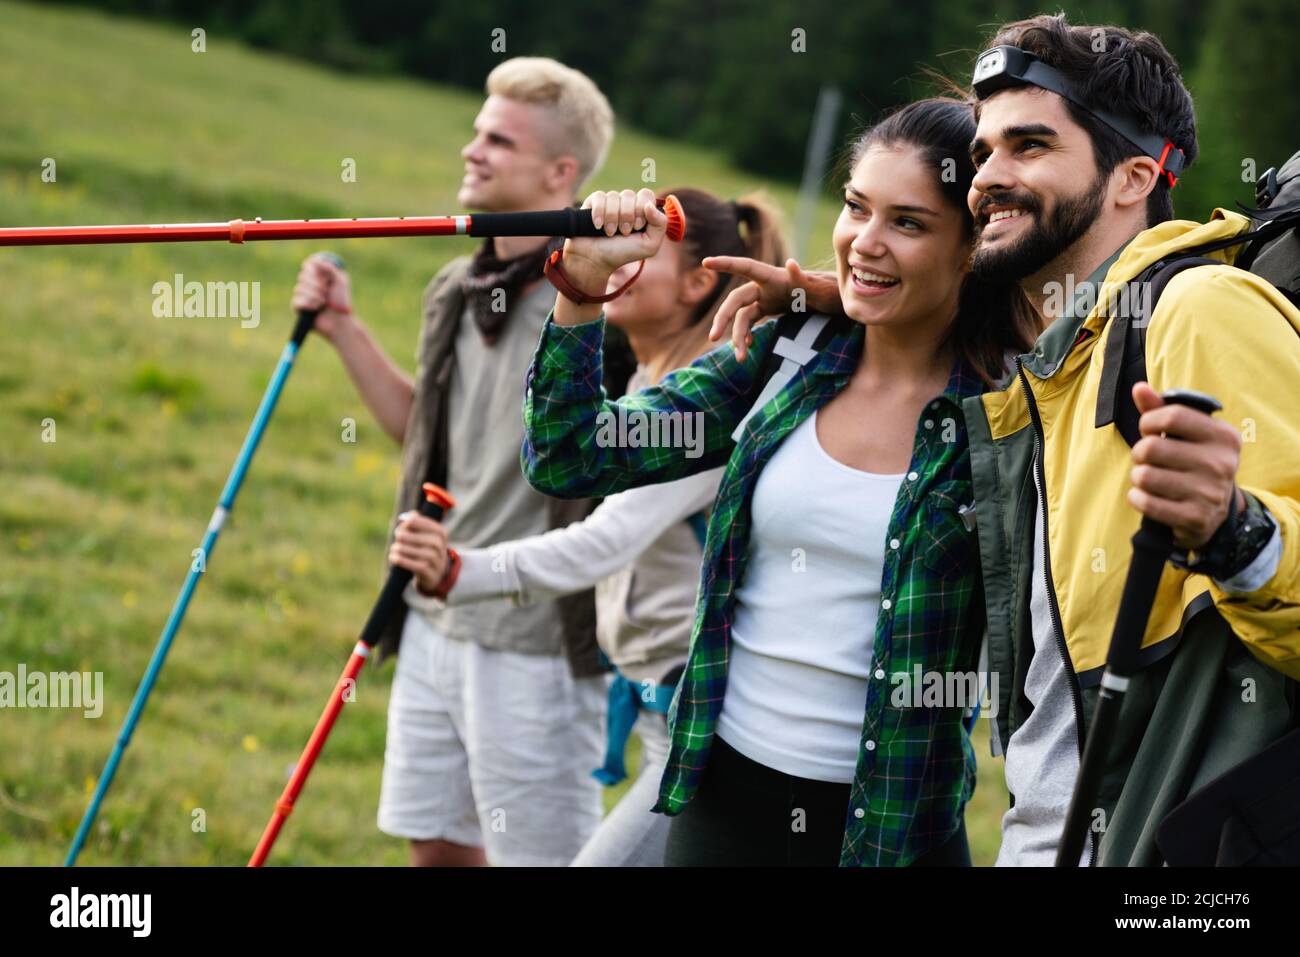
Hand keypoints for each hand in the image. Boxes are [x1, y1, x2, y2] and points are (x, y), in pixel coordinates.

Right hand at [291, 253, 354, 342]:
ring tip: (323, 302)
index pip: (307, 266)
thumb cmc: (342, 303)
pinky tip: (316, 309)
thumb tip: (314, 260)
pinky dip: (309, 304)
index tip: (323, 276)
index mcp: (319, 277)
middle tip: (326, 291)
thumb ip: (330, 268)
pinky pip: (296, 300)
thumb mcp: (340, 281)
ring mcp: (302, 296)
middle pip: (302, 276)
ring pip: (298, 288)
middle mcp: (309, 285)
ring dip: (314, 295)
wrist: (340, 322)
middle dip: (316, 284)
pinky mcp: (298, 308)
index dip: (313, 270)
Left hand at [388, 512, 449, 594]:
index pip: (424, 523)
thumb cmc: (424, 549)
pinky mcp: (431, 573)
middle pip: (418, 538)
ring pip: (417, 552)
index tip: (403, 525)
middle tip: (397, 537)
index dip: (411, 522)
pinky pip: (416, 566)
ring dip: (401, 549)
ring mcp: (437, 560)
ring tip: (394, 548)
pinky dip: (402, 561)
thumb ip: (416, 523)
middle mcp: (441, 546)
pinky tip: (393, 557)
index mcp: (440, 533)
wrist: (435, 574)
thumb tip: (408, 515)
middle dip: (404, 536)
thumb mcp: (424, 535)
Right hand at [559, 188, 668, 293]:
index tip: (637, 227)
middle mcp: (626, 203)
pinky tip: (598, 226)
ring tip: (610, 233)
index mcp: (641, 210)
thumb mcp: (649, 245)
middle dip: (627, 216)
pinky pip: (599, 197)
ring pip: (614, 196)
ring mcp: (609, 202)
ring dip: (612, 218)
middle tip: (624, 232)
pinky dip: (599, 213)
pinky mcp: (593, 202)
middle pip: (629, 194)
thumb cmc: (623, 253)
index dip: (642, 208)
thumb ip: (660, 224)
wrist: (596, 260)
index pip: (646, 194)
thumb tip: (650, 204)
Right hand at [702, 256, 837, 361]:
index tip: (706, 262)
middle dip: (723, 319)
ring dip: (737, 336)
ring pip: (742, 316)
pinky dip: (747, 335)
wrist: (842, 303)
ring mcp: (768, 298)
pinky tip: (749, 348)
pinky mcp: (771, 308)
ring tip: (740, 359)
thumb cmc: (833, 293)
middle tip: (713, 338)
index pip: (746, 267)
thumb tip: (790, 263)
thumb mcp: (822, 288)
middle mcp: (767, 286)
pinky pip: (751, 321)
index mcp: (776, 278)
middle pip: (736, 300)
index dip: (725, 264)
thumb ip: (805, 279)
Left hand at [1127, 382, 1244, 549]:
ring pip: (1144, 476)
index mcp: (1224, 436)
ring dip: (1138, 477)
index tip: (1149, 430)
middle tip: (1147, 459)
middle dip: (1139, 452)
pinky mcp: (1195, 518)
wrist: (1214, 512)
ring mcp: (1210, 493)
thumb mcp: (1186, 435)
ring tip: (1149, 478)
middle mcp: (1221, 464)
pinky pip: (1145, 502)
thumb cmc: (1192, 462)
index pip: (1171, 416)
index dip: (1149, 421)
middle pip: (1151, 448)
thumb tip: (1139, 388)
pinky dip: (1136, 498)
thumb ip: (1161, 410)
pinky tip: (1146, 496)